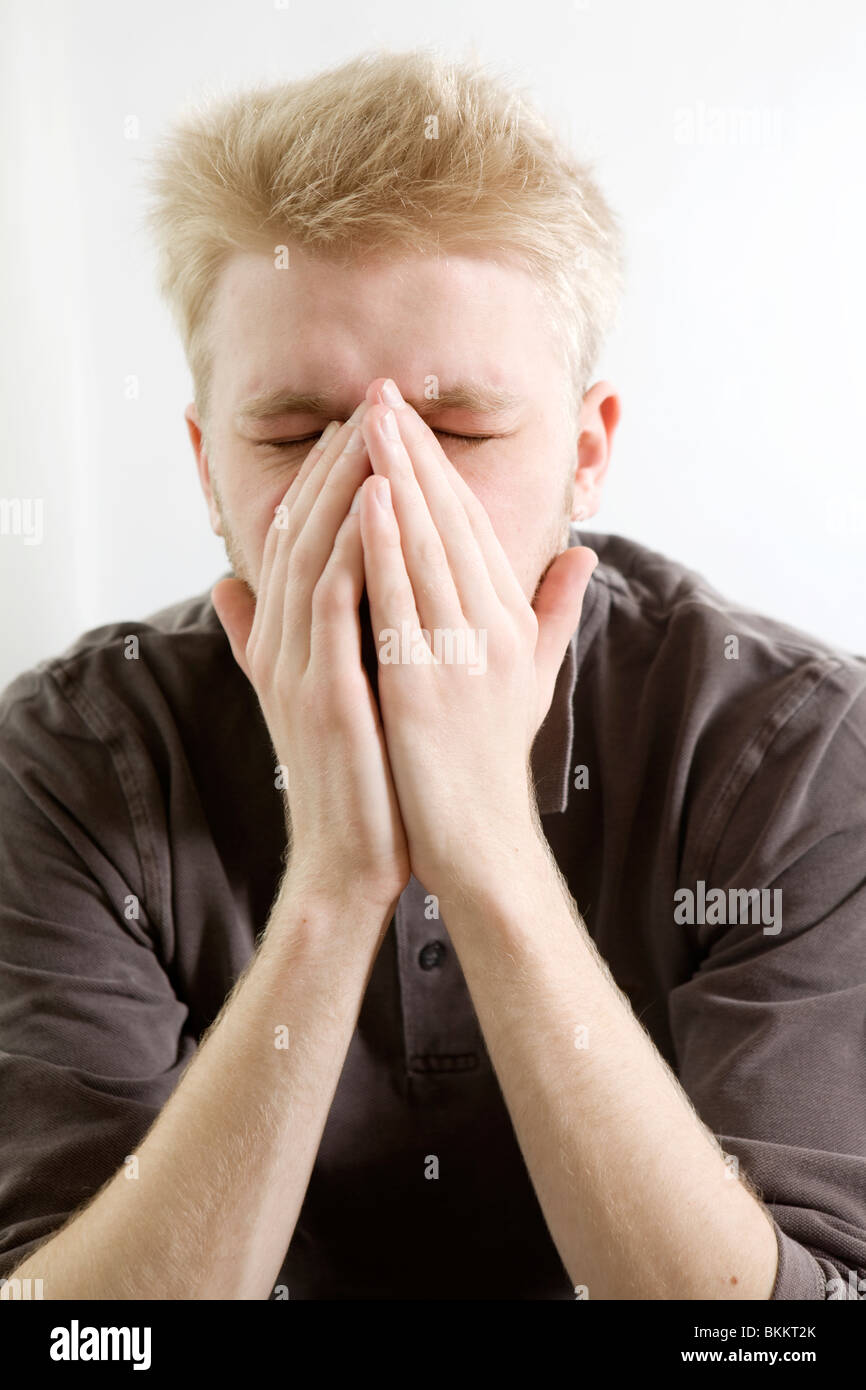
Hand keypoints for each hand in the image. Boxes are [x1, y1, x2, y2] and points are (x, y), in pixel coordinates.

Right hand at [211, 407, 410, 920]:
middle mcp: (283, 646)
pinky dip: (354, 548)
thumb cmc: (356, 777)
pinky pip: (334, 602)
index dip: (325, 480)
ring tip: (377, 429)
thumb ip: (273, 642)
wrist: (352, 858)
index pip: (300, 540)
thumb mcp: (310, 699)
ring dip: (345, 488)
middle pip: (301, 532)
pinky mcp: (323, 691)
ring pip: (314, 554)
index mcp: (287, 642)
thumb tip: (231, 591)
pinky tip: (379, 503)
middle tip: (371, 403)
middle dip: (336, 463)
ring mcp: (299, 667)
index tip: (363, 428)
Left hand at [355, 382, 597, 895]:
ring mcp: (463, 655)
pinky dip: (386, 545)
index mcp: (508, 621)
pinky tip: (368, 497)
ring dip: (398, 476)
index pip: (469, 528)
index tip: (405, 417)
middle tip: (380, 389)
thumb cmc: (490, 762)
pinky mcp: (428, 685)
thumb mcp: (531, 680)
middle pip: (449, 522)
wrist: (479, 842)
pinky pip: (403, 601)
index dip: (437, 467)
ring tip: (370, 418)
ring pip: (427, 547)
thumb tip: (586, 556)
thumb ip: (554, 612)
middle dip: (414, 450)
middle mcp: (492, 627)